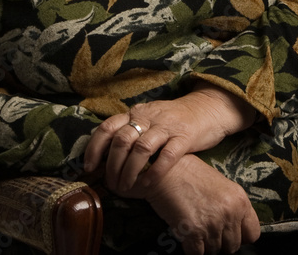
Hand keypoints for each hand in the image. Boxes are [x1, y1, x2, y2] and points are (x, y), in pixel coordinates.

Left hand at [84, 81, 255, 193]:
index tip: (89, 168)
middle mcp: (149, 117)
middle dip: (112, 165)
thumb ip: (130, 131)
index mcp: (137, 112)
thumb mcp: (149, 119)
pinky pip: (167, 156)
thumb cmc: (174, 120)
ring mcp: (167, 126)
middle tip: (111, 183)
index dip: (95, 148)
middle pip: (122, 140)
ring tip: (127, 187)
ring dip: (130, 171)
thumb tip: (104, 156)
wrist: (207, 109)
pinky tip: (148, 184)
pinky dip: (155, 172)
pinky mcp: (185, 136)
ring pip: (141, 148)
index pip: (107, 127)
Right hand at [137, 154, 260, 254]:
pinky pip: (197, 254)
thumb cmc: (189, 173)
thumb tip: (233, 227)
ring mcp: (213, 224)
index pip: (253, 233)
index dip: (241, 237)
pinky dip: (191, 249)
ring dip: (205, 245)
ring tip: (196, 230)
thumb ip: (231, 205)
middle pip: (233, 246)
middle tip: (208, 232)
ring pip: (214, 251)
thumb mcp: (220, 185)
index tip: (230, 235)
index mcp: (240, 200)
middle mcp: (230, 213)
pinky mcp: (194, 232)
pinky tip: (186, 236)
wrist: (165, 169)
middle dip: (220, 243)